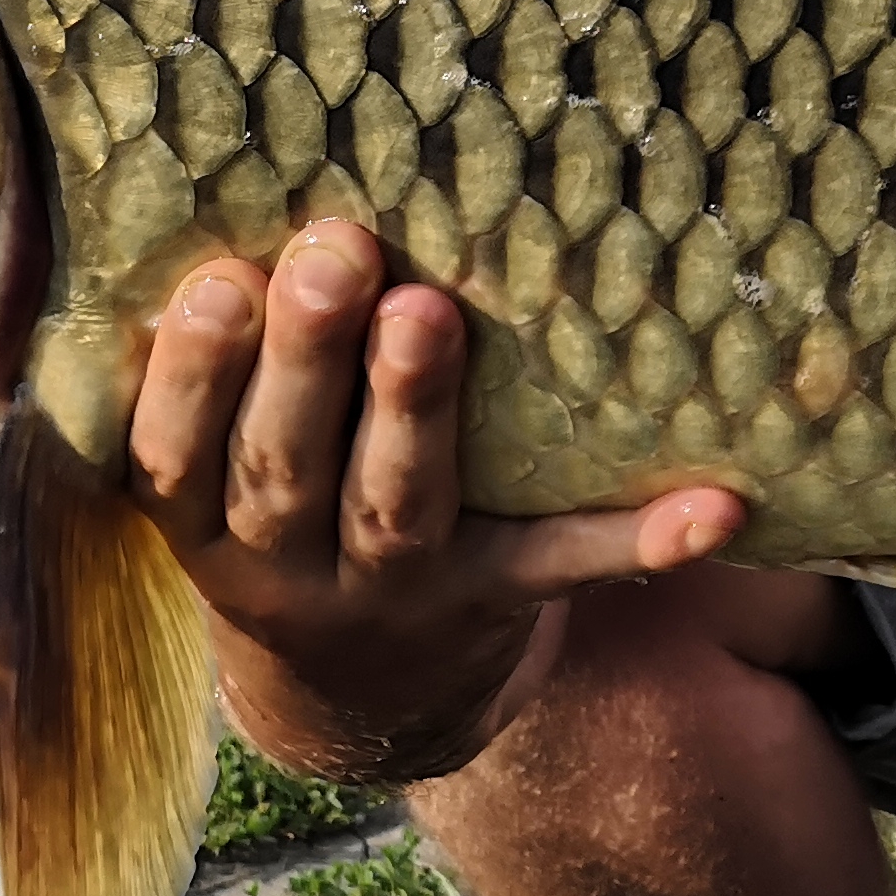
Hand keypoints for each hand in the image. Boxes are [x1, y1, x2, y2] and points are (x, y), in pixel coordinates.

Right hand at [126, 222, 745, 784]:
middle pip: (286, 467)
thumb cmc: (288, 520)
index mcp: (204, 522)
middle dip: (305, 360)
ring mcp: (397, 588)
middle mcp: (288, 565)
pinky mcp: (498, 597)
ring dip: (413, 408)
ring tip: (428, 313)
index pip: (177, 451)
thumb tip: (237, 196)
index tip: (221, 279)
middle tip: (336, 257)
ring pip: (399, 505)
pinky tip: (718, 507)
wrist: (359, 699)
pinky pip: (567, 566)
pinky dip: (642, 540)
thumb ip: (225, 371)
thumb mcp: (219, 471)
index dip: (193, 371)